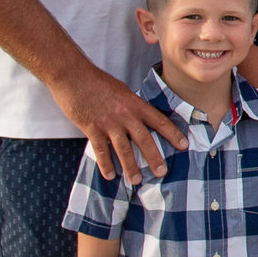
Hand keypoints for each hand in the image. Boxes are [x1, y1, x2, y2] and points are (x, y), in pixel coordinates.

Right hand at [53, 66, 179, 182]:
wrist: (73, 76)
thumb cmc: (97, 81)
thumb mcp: (121, 91)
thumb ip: (130, 106)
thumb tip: (139, 120)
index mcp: (135, 104)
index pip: (159, 120)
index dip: (172, 134)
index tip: (184, 145)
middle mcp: (125, 115)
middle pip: (144, 139)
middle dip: (154, 157)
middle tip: (162, 172)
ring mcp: (108, 123)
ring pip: (123, 149)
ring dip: (131, 166)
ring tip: (136, 181)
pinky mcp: (92, 128)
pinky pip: (101, 150)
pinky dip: (106, 164)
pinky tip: (110, 176)